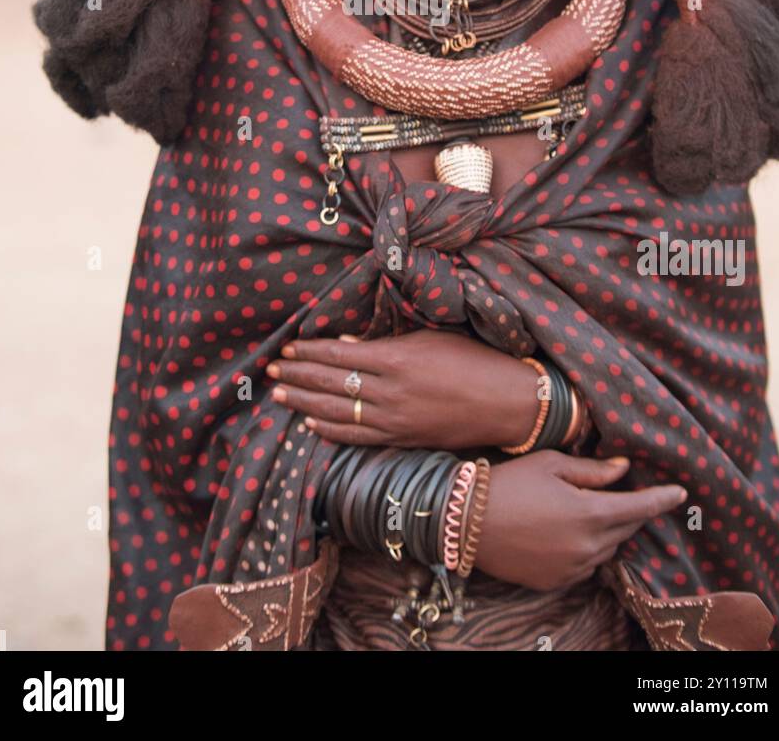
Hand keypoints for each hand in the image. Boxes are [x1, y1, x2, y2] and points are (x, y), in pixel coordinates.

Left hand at [264, 328, 543, 448]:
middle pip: (331, 383)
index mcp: (396, 358)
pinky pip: (357, 437)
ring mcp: (394, 420)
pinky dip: (331, 430)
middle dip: (298, 375)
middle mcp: (390, 391)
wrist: (506, 403)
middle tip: (272, 370)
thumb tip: (347, 342)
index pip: (339, 355)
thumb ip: (386, 342)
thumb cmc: (472, 360)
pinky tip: (312, 424)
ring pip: (337, 412)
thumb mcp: (429, 339)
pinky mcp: (402, 439)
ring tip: (280, 395)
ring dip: (305, 403)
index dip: (310, 352)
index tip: (288, 347)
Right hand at [473, 450, 688, 591]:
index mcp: (591, 514)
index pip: (640, 508)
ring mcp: (572, 569)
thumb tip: (624, 470)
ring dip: (608, 532)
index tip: (681, 494)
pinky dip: (587, 549)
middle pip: (625, 530)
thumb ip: (593, 470)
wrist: (467, 521)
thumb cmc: (510, 482)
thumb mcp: (552, 464)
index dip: (662, 499)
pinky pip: (585, 565)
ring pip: (607, 550)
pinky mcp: (556, 582)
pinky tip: (567, 532)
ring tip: (590, 511)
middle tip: (628, 495)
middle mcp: (588, 547)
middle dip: (631, 512)